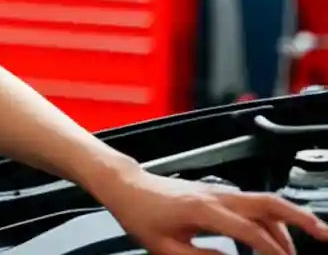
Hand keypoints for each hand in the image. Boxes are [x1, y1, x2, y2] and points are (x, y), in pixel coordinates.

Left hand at [96, 167, 327, 253]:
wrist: (126, 186)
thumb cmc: (140, 215)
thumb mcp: (163, 246)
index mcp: (203, 209)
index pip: (249, 231)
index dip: (270, 251)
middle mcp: (216, 196)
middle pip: (269, 203)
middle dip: (301, 218)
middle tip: (324, 235)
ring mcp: (218, 192)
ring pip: (265, 201)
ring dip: (289, 220)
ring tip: (307, 241)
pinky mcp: (217, 193)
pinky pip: (253, 203)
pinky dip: (272, 217)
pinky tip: (278, 235)